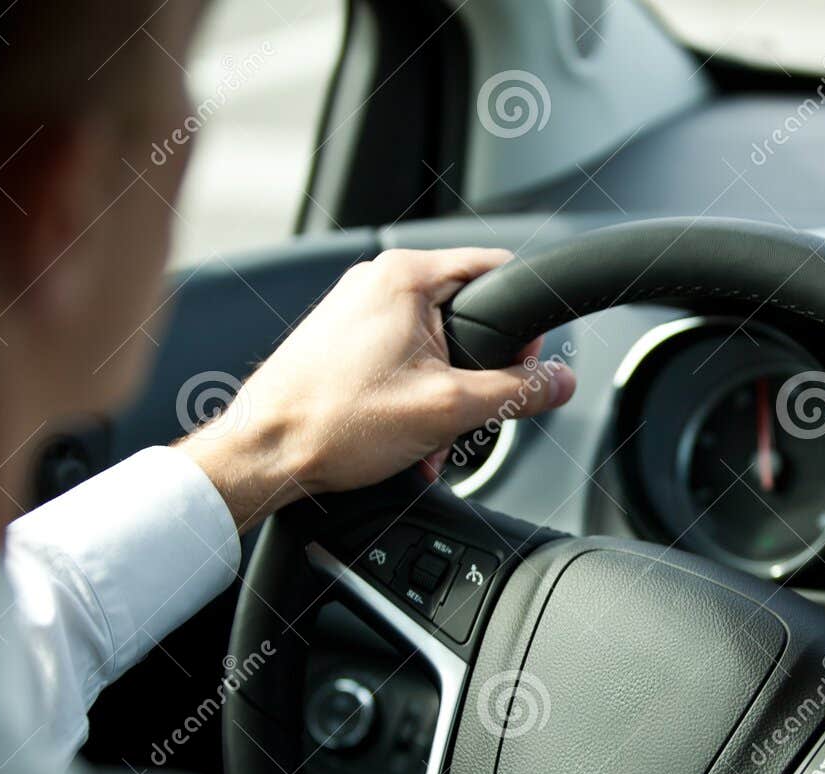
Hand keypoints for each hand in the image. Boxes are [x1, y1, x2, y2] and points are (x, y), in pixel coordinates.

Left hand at [176, 247, 574, 531]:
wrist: (264, 453)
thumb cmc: (333, 421)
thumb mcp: (449, 408)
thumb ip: (517, 391)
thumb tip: (560, 382)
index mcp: (404, 276)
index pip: (496, 269)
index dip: (524, 319)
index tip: (528, 360)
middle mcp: (377, 282)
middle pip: (467, 313)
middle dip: (478, 372)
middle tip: (471, 411)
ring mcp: (355, 311)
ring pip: (434, 345)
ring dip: (445, 395)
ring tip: (430, 435)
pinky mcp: (341, 342)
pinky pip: (401, 360)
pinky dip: (414, 397)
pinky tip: (407, 437)